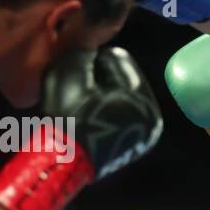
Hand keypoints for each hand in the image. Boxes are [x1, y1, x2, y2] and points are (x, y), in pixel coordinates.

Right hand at [0, 46, 161, 209]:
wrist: (59, 166)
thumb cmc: (65, 119)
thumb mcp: (68, 73)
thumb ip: (82, 49)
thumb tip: (89, 44)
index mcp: (140, 96)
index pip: (117, 57)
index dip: (90, 62)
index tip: (75, 78)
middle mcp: (150, 115)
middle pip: (121, 78)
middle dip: (99, 79)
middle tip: (76, 93)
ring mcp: (143, 134)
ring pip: (121, 97)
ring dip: (102, 95)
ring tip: (81, 108)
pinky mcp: (133, 146)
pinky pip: (120, 116)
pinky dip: (105, 114)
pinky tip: (88, 122)